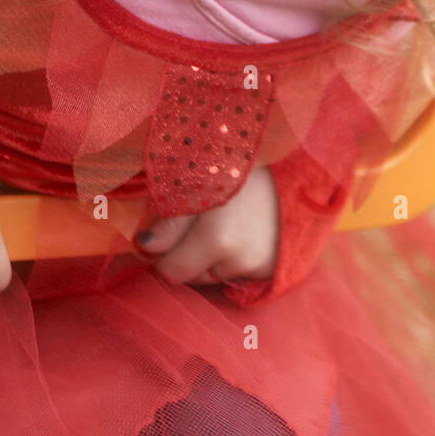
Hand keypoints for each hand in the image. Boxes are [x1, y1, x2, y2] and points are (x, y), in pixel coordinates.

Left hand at [136, 166, 279, 286]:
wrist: (292, 160)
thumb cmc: (240, 162)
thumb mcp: (197, 181)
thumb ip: (169, 221)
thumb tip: (142, 248)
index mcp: (218, 238)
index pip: (172, 272)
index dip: (165, 253)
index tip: (167, 232)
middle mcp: (243, 260)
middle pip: (196, 276)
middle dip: (191, 254)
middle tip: (205, 217)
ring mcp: (263, 267)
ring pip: (219, 273)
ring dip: (217, 256)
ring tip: (230, 220)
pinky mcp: (278, 269)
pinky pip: (242, 273)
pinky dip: (239, 258)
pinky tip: (247, 231)